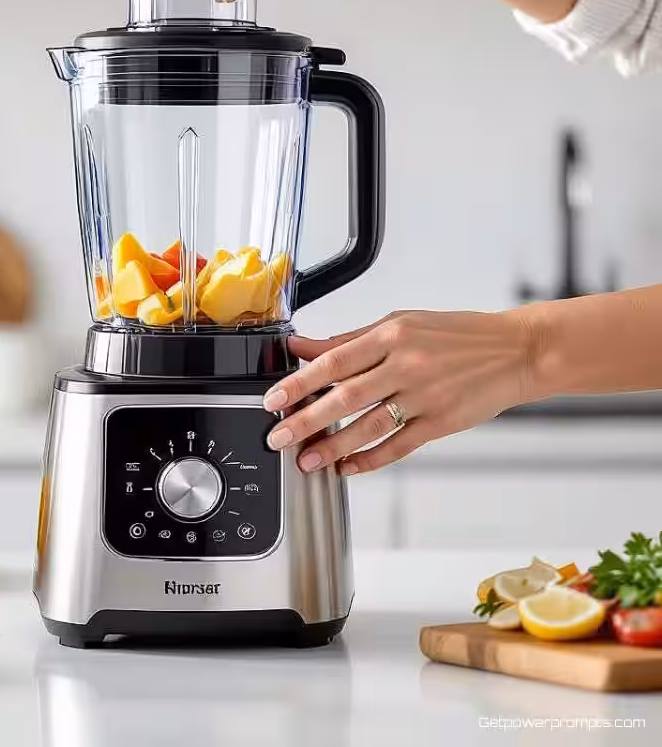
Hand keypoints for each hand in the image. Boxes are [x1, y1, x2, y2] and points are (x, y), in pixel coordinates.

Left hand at [263, 310, 538, 474]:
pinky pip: (399, 446)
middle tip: (278, 436)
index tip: (273, 398)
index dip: (299, 381)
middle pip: (345, 396)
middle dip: (305, 419)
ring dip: (333, 447)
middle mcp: (406, 364)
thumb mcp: (400, 322)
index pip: (333, 360)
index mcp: (391, 334)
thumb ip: (349, 338)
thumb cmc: (457, 334)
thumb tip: (302, 346)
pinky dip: (370, 459)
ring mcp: (425, 396)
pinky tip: (348, 468)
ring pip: (369, 426)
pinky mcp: (442, 422)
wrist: (517, 350)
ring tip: (306, 460)